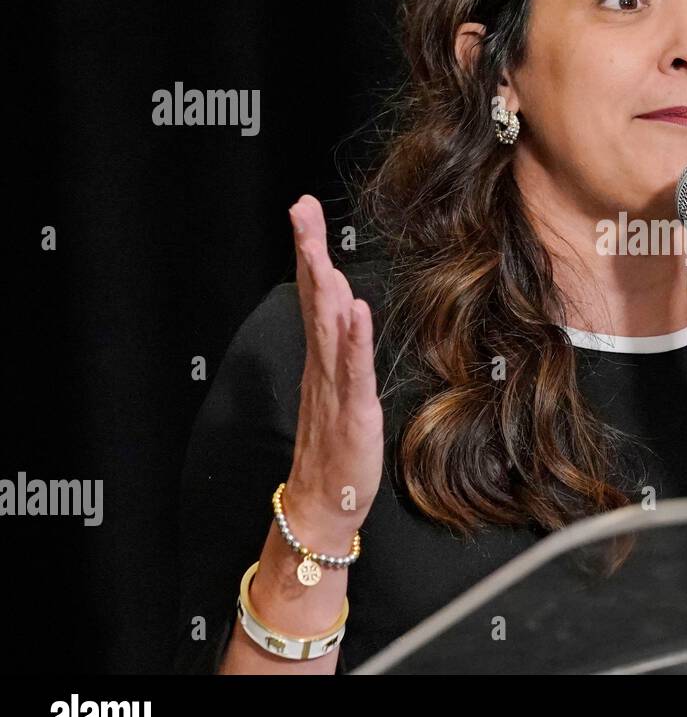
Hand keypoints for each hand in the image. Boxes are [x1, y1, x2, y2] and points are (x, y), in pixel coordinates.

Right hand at [282, 194, 384, 546]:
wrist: (322, 507)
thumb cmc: (334, 452)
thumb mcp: (341, 389)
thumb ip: (342, 347)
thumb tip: (347, 304)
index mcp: (322, 360)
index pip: (315, 295)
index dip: (310, 252)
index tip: (303, 211)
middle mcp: (323, 367)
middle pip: (315, 300)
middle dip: (309, 252)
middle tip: (300, 209)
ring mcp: (335, 388)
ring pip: (329, 328)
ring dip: (325, 286)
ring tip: (319, 248)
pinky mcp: (354, 412)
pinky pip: (354, 372)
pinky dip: (355, 340)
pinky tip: (355, 311)